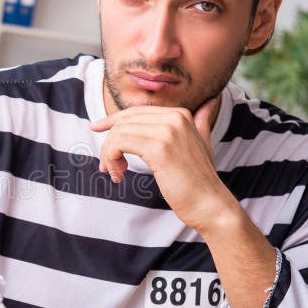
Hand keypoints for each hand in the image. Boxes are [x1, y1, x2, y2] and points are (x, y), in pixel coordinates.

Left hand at [90, 98, 232, 232]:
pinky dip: (111, 159)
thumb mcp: (203, 144)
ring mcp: (167, 131)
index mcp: (181, 114)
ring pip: (118, 133)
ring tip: (116, 173)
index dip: (113, 122)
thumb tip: (209, 103)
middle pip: (124, 121)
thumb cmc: (201, 180)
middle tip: (107, 166)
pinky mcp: (158, 148)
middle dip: (110, 143)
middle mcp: (174, 117)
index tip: (97, 131)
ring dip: (109, 155)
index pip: (134, 112)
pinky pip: (119, 144)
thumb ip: (201, 122)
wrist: (210, 204)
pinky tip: (119, 175)